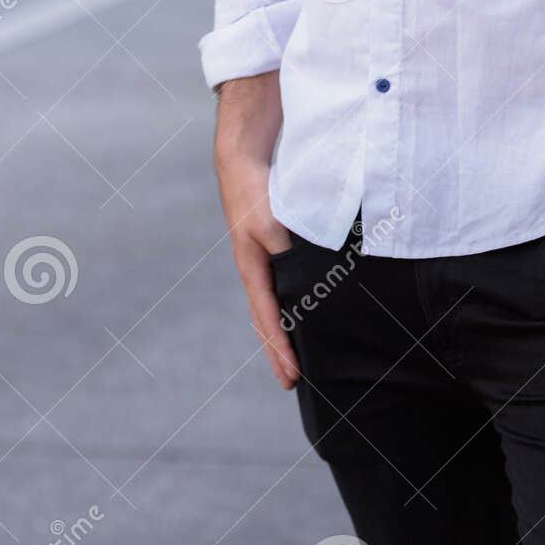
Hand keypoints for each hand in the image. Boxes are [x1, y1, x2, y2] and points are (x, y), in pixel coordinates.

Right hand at [215, 148, 299, 389]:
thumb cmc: (254, 193)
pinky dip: (288, 308)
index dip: (280, 347)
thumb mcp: (269, 224)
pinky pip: (280, 288)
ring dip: (283, 333)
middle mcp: (254, 270)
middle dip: (278, 351)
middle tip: (291, 382)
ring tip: (294, 359)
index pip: (267, 317)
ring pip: (273, 306)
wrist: (242, 162)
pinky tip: (299, 313)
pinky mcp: (270, 249)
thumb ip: (285, 252)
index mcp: (251, 269)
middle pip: (266, 320)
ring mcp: (261, 261)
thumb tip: (302, 284)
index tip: (292, 374)